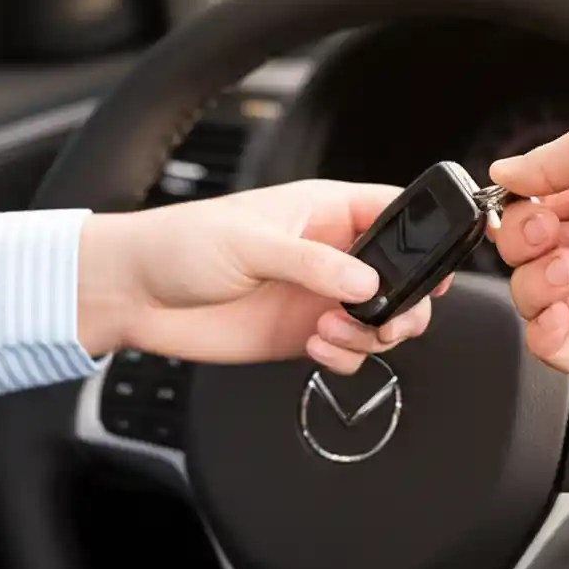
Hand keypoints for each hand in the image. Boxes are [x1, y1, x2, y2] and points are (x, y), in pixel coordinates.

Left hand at [76, 180, 449, 373]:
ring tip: (331, 332)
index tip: (433, 267)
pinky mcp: (306, 334)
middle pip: (403, 276)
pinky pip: (351, 350)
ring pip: (383, 319)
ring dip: (373, 335)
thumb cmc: (180, 244)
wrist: (135, 295)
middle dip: (406, 302)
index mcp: (325, 211)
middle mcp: (332, 253)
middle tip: (382, 318)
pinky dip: (346, 357)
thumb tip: (367, 282)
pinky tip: (315, 349)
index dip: (424, 235)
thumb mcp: (250, 243)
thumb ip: (314, 262)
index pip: (394, 211)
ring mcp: (321, 296)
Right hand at [490, 107, 568, 372]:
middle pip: (526, 261)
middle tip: (550, 236)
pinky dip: (545, 334)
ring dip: (535, 287)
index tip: (523, 207)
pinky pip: (559, 351)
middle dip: (523, 248)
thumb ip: (547, 159)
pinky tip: (561, 311)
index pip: (533, 215)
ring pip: (536, 306)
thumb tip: (504, 172)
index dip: (517, 215)